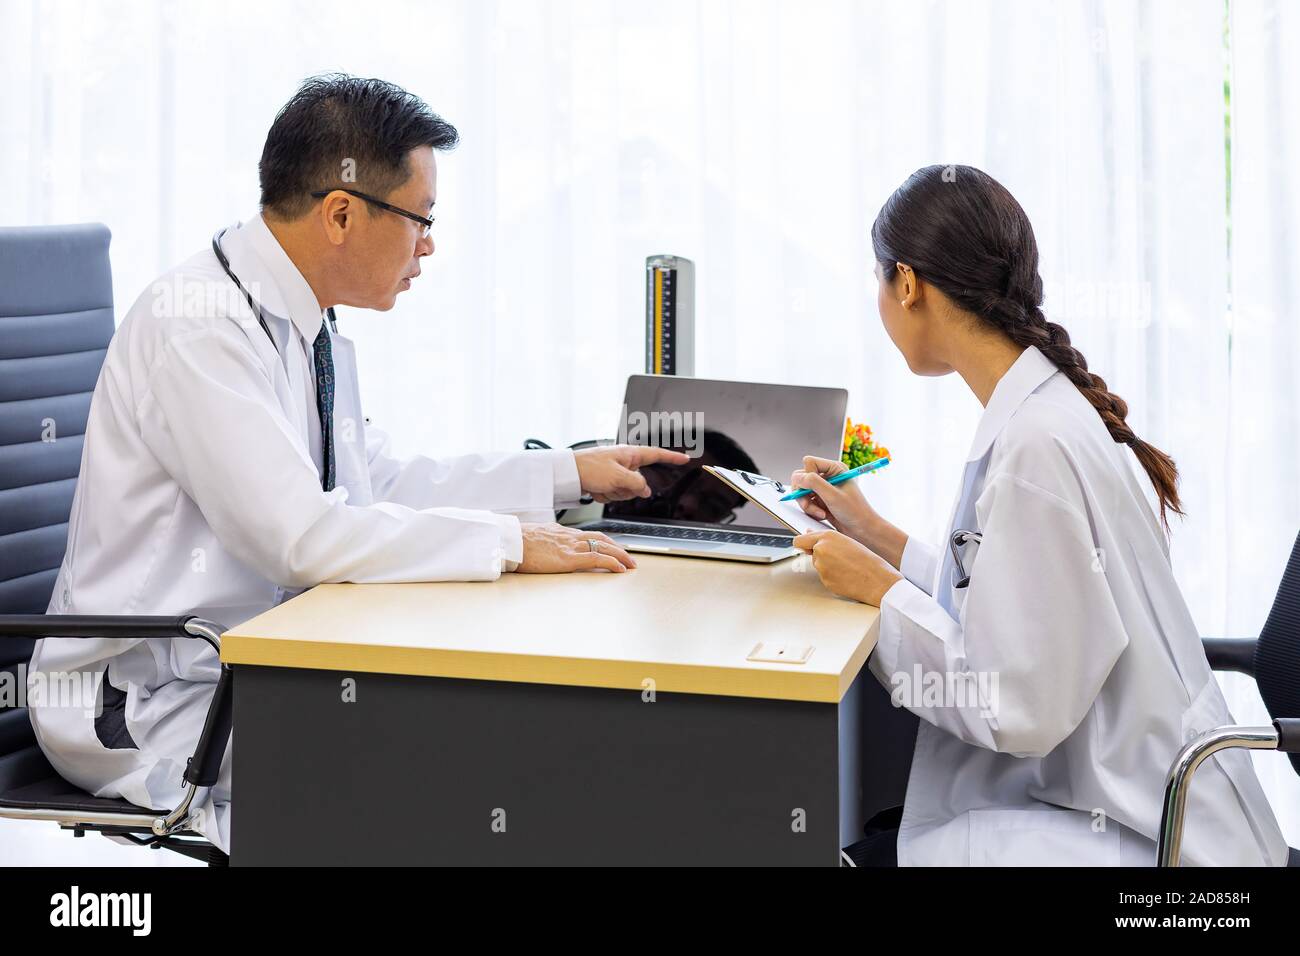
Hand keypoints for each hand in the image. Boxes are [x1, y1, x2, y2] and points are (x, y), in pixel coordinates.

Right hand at [517, 523, 637, 573]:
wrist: (509, 541)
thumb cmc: (516, 541)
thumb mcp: (535, 536)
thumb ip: (546, 539)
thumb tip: (547, 542)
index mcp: (561, 532)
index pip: (589, 534)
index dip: (604, 541)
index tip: (613, 547)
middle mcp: (569, 537)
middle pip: (601, 538)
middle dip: (618, 548)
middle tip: (629, 557)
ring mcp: (570, 546)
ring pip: (604, 546)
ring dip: (621, 555)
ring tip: (631, 564)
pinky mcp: (568, 558)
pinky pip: (596, 558)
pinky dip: (611, 562)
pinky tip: (619, 569)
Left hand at [574, 444, 690, 502]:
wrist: (568, 474)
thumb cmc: (589, 468)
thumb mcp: (618, 477)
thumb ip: (637, 484)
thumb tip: (646, 491)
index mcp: (630, 454)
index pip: (656, 454)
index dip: (671, 458)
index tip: (684, 458)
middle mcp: (624, 462)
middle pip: (639, 482)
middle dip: (626, 489)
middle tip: (612, 485)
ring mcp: (615, 472)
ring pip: (626, 491)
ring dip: (614, 493)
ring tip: (601, 486)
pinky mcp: (606, 481)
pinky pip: (614, 494)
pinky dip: (605, 495)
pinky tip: (595, 489)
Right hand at [789, 455, 906, 566]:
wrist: (862, 530)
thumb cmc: (855, 511)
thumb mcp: (833, 496)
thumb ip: (814, 483)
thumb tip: (798, 477)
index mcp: (835, 469)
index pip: (809, 463)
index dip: (807, 476)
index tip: (811, 489)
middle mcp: (828, 476)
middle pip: (802, 478)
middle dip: (804, 493)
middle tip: (809, 504)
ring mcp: (823, 489)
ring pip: (802, 491)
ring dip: (807, 504)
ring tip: (820, 513)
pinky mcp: (820, 500)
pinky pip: (806, 502)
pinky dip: (810, 510)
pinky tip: (822, 515)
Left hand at [791, 529, 901, 605]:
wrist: (878, 580)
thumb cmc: (868, 560)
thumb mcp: (848, 541)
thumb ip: (827, 538)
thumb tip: (810, 535)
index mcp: (827, 537)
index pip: (800, 540)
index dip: (803, 544)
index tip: (805, 546)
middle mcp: (821, 550)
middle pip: (811, 554)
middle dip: (821, 555)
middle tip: (841, 558)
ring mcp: (821, 567)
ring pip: (818, 565)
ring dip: (828, 566)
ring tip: (847, 567)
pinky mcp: (825, 581)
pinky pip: (825, 577)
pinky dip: (833, 577)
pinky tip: (847, 576)